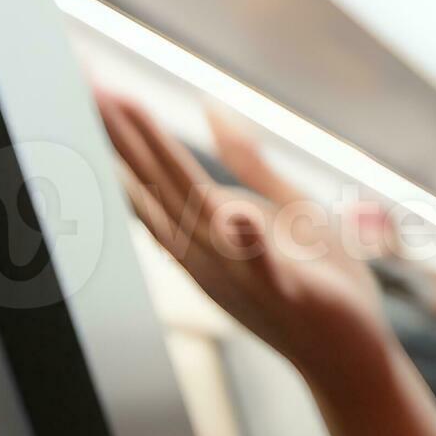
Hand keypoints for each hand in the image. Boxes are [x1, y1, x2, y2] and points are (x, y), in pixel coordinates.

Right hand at [97, 90, 391, 392]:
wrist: (351, 359)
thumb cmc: (323, 286)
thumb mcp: (288, 209)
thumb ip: (248, 163)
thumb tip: (209, 106)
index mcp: (208, 227)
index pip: (154, 169)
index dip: (122, 126)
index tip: (90, 76)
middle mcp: (207, 250)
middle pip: (156, 181)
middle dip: (121, 130)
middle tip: (84, 78)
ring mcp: (240, 273)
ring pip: (193, 210)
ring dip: (159, 161)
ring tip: (126, 109)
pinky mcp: (287, 292)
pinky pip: (263, 266)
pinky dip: (248, 245)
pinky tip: (235, 217)